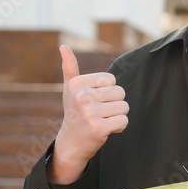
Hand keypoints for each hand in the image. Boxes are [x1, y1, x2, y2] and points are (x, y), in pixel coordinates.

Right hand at [48, 45, 128, 183]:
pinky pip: (123, 121)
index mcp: (77, 84)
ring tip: (102, 121)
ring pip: (124, 107)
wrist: (71, 142)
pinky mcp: (98, 128)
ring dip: (117, 116)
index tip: (94, 100)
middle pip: (120, 93)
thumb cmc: (74, 112)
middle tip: (100, 113)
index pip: (111, 80)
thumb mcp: (70, 89)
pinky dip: (119, 127)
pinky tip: (106, 130)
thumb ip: (70, 67)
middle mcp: (82, 96)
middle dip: (115, 104)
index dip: (108, 91)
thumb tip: (63, 46)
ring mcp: (90, 113)